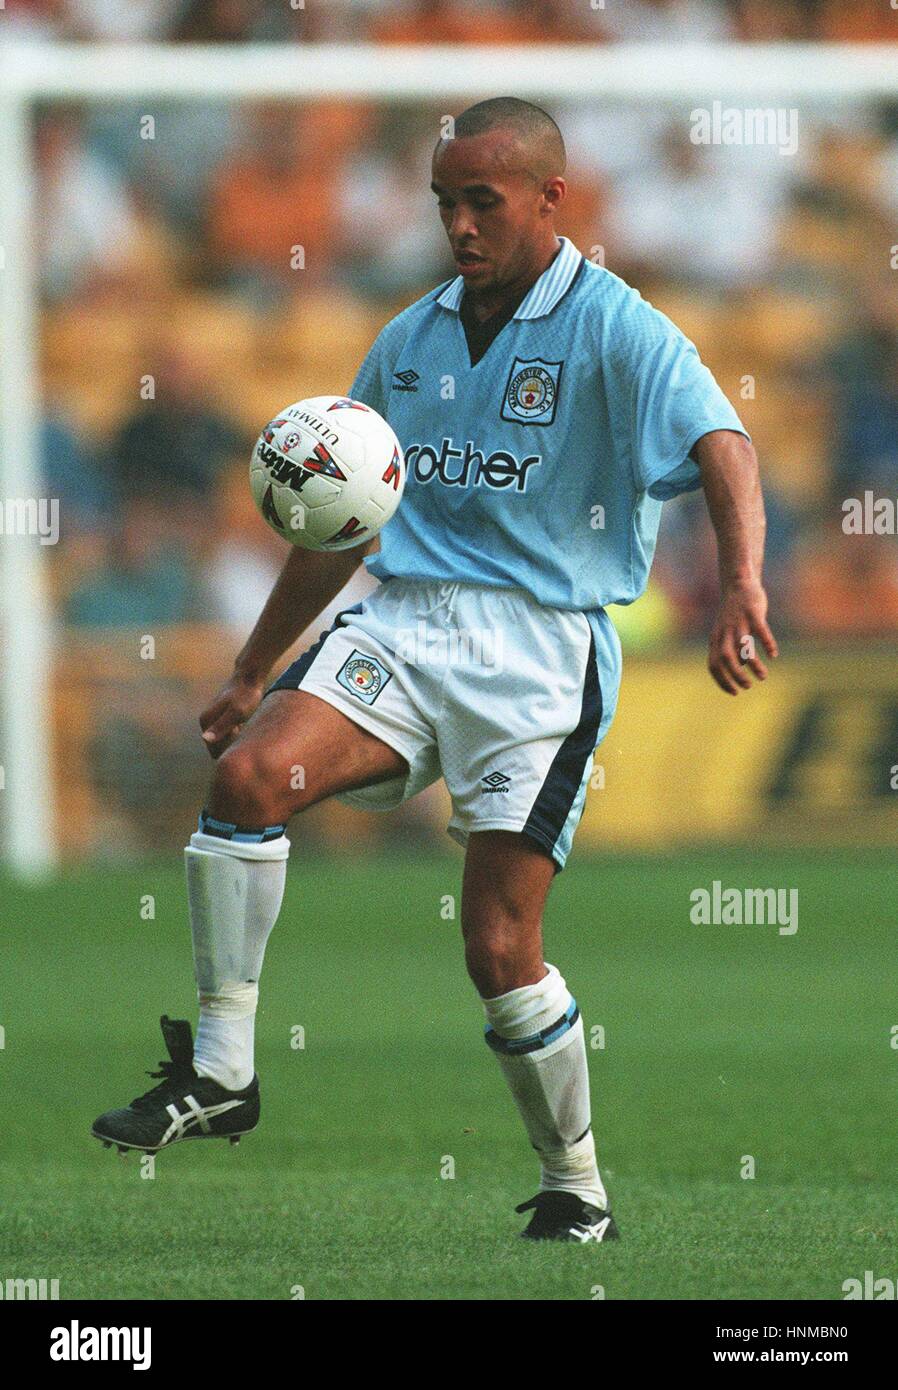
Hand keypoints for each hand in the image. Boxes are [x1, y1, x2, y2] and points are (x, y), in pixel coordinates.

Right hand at [199, 670, 265, 757]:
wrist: (250, 676)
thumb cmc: (245, 695)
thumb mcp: (236, 713)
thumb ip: (221, 727)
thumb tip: (205, 739)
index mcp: (206, 721)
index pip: (214, 749)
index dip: (230, 749)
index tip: (243, 737)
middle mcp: (205, 720)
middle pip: (218, 745)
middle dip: (232, 744)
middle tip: (246, 730)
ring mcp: (213, 718)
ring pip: (223, 739)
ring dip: (235, 739)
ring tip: (246, 727)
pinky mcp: (221, 716)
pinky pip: (227, 733)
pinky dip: (237, 734)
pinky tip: (245, 726)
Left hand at [708, 580, 777, 694]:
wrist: (737, 584)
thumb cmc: (733, 613)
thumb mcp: (725, 632)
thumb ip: (730, 648)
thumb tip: (739, 666)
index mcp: (716, 639)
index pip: (714, 665)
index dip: (722, 681)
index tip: (735, 692)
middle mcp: (725, 632)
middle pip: (726, 658)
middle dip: (736, 676)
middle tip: (748, 686)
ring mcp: (738, 622)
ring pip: (743, 647)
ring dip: (753, 665)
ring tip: (763, 676)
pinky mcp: (753, 613)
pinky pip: (760, 631)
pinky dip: (767, 644)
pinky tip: (773, 654)